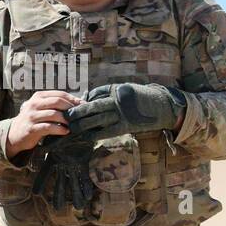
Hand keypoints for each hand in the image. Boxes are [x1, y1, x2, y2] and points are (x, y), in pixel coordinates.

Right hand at [4, 91, 80, 158]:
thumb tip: (79, 103)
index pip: (59, 94)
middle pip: (57, 102)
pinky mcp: (31, 128)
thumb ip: (54, 104)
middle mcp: (34, 104)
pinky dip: (60, 129)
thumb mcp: (40, 108)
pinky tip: (65, 131)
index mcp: (38, 97)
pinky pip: (49, 127)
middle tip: (80, 116)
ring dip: (66, 120)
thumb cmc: (33, 120)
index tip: (83, 106)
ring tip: (73, 124)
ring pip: (54, 114)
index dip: (73, 99)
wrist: (14, 134)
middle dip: (71, 108)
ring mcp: (31, 116)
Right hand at [31, 138, 96, 211]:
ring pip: (73, 184)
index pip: (45, 173)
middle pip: (59, 183)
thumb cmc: (66, 131)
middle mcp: (62, 166)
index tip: (36, 193)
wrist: (81, 126)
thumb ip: (46, 145)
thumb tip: (36, 148)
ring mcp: (73, 167)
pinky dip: (86, 187)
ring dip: (75, 195)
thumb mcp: (54, 138)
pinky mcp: (84, 165)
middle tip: (57, 209)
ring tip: (79, 207)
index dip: (41, 183)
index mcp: (53, 160)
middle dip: (58, 196)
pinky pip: (85, 178)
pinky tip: (88, 196)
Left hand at [64, 83, 185, 139]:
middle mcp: (117, 102)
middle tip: (63, 118)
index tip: (68, 108)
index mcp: (115, 91)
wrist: (162, 106)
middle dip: (75, 114)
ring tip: (70, 129)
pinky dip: (93, 134)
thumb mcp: (122, 90)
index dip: (79, 104)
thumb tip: (84, 99)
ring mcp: (121, 115)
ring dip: (81, 126)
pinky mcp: (125, 126)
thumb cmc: (139, 97)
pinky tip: (84, 136)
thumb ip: (104, 94)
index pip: (93, 96)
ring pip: (96, 121)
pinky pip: (105, 132)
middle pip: (91, 108)